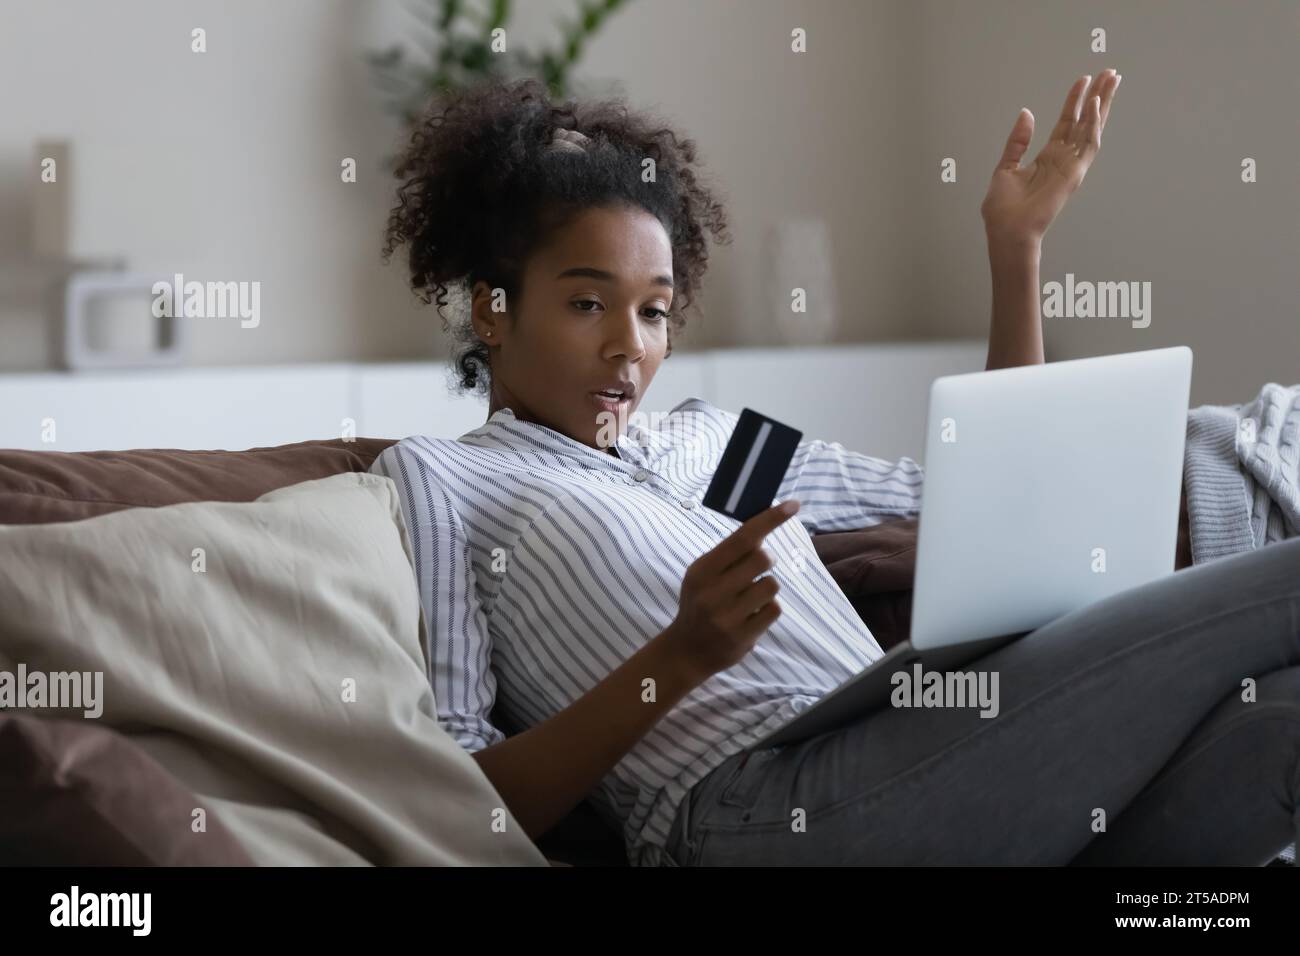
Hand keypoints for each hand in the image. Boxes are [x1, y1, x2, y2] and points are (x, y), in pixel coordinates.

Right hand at [660, 500, 800, 682]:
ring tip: (748, 599)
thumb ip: (728, 555)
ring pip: (772, 585)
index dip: (771, 519)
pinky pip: (774, 610)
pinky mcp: (742, 637)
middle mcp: (712, 592)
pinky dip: (768, 610)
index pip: (743, 537)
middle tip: (755, 571)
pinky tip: (750, 617)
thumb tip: (763, 528)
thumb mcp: (702, 575)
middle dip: (767, 560)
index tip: (793, 505)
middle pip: (763, 558)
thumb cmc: (700, 603)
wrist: (686, 651)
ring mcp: (726, 617)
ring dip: (766, 588)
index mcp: (701, 570)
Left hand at [980, 69, 1121, 246]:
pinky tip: (1096, 105)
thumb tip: (1026, 113)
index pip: (1067, 122)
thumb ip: (1018, 141)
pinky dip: (1093, 125)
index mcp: (1048, 157)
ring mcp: (1071, 165)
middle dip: (1098, 96)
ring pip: (1092, 128)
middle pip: (1085, 121)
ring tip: (1111, 80)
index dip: (1076, 100)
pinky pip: (1088, 145)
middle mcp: (1063, 159)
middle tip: (1110, 73)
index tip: (1084, 79)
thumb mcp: (1006, 167)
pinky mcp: (1074, 173)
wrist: (1007, 230)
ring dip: (1103, 104)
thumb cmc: (1003, 209)